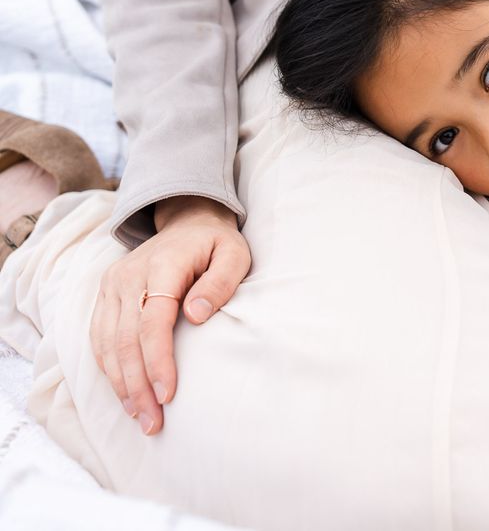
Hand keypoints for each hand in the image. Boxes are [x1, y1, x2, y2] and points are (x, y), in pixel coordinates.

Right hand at [90, 195, 250, 435]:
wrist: (188, 221)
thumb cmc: (217, 244)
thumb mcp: (234, 255)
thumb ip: (220, 283)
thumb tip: (196, 316)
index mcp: (162, 266)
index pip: (153, 321)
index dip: (157, 360)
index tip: (168, 394)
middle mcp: (129, 276)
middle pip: (125, 339)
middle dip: (138, 385)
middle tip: (154, 423)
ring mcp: (113, 285)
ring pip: (106, 343)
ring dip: (121, 384)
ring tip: (140, 418)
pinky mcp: (106, 294)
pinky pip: (99, 337)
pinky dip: (109, 369)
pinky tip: (125, 394)